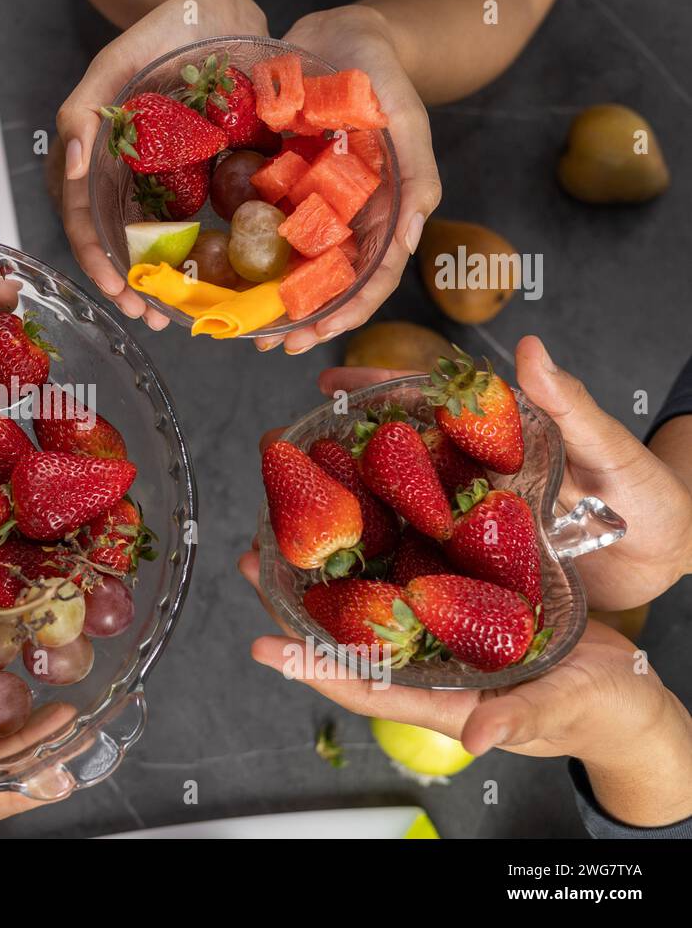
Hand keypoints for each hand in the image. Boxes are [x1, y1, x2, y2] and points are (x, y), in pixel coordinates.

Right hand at [57, 0, 268, 327]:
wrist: (212, 10)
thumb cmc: (161, 29)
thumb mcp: (114, 63)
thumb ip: (81, 112)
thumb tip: (69, 170)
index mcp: (88, 154)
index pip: (80, 220)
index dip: (96, 260)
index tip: (119, 289)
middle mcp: (112, 174)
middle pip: (108, 242)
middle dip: (124, 285)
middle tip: (149, 318)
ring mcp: (146, 179)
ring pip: (139, 242)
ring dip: (151, 283)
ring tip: (170, 314)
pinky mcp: (180, 178)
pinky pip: (176, 224)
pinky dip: (182, 258)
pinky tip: (199, 281)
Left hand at [242, 541, 691, 824]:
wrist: (625, 685)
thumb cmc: (595, 707)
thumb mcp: (562, 709)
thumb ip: (519, 719)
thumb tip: (478, 737)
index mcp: (442, 696)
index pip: (363, 685)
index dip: (311, 668)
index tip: (263, 645)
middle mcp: (431, 660)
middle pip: (350, 635)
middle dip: (297, 604)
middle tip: (253, 561)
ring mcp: (444, 627)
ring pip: (373, 597)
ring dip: (331, 565)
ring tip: (285, 526)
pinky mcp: (466, 596)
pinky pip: (415, 571)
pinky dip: (387, 543)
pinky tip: (363, 511)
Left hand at [268, 6, 441, 354]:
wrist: (338, 33)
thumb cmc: (382, 71)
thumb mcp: (406, 116)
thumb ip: (416, 173)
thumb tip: (410, 241)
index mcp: (384, 210)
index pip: (372, 275)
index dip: (346, 310)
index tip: (315, 333)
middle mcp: (348, 216)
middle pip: (329, 282)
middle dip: (301, 318)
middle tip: (267, 342)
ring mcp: (312, 206)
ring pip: (294, 265)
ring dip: (270, 299)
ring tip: (241, 324)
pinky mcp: (280, 188)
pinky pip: (262, 228)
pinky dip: (246, 255)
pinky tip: (220, 275)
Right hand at [311, 336, 691, 610]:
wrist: (674, 564)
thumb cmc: (654, 499)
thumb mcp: (615, 453)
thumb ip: (572, 408)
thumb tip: (532, 349)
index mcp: (498, 441)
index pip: (427, 407)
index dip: (377, 392)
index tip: (326, 383)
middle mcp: (474, 482)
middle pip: (393, 463)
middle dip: (336, 457)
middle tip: (279, 457)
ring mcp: (472, 529)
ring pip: (397, 517)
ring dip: (344, 518)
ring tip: (286, 525)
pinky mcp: (479, 575)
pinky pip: (423, 569)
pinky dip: (381, 572)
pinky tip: (339, 582)